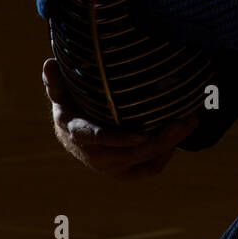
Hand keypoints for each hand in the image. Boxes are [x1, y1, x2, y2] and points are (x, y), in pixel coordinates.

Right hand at [41, 57, 198, 179]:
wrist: (77, 142)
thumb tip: (48, 64)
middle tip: (185, 120)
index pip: (98, 139)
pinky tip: (177, 137)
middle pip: (133, 152)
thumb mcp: (62, 96)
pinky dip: (165, 155)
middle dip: (161, 138)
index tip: (142, 134)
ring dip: (169, 145)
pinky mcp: (126, 174)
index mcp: (80, 134)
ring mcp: (113, 168)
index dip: (119, 138)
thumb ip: (56, 82)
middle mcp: (96, 157)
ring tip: (189, 123)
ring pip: (146, 162)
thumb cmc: (74, 110)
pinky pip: (150, 169)